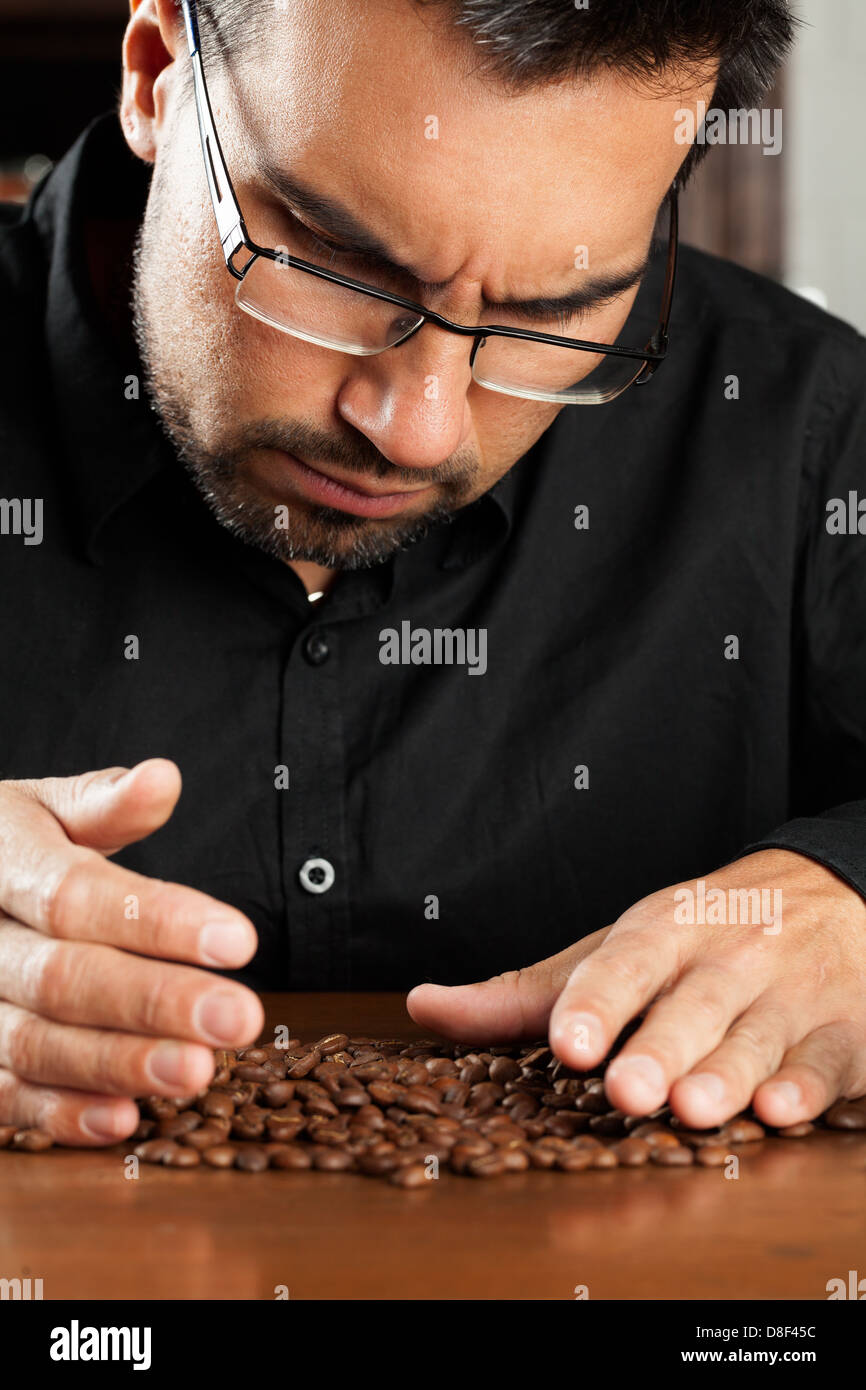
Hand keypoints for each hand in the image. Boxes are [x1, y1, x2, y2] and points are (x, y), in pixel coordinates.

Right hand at [0, 760, 262, 1144]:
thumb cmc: (6, 846)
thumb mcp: (42, 809)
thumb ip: (105, 804)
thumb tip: (164, 778)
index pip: (76, 895)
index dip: (158, 920)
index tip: (241, 940)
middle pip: (61, 976)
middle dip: (155, 1001)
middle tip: (238, 1018)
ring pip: (32, 1043)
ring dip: (118, 1064)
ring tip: (196, 1072)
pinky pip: (2, 1095)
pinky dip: (60, 1115)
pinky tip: (124, 1119)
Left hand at [407, 849, 865, 1127]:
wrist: (832, 895)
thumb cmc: (703, 936)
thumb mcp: (616, 949)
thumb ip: (523, 993)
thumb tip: (423, 1007)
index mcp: (664, 932)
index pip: (625, 963)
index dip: (597, 1002)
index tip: (568, 1042)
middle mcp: (726, 959)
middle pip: (692, 1006)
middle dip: (661, 1048)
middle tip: (628, 1088)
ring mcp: (787, 994)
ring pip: (756, 1038)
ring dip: (726, 1074)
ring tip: (694, 1108)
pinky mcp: (839, 1033)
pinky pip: (824, 1060)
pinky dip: (807, 1084)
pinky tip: (782, 1107)